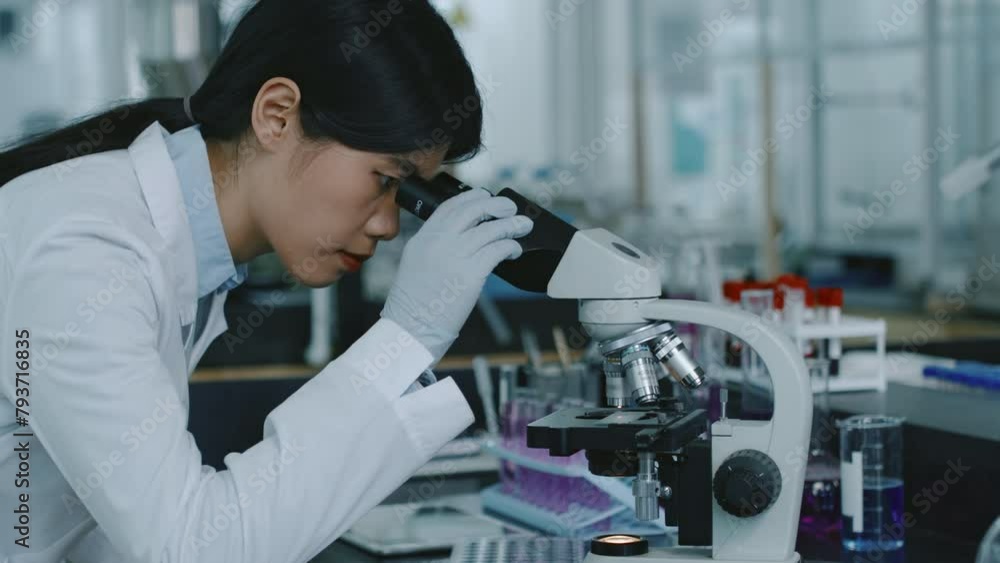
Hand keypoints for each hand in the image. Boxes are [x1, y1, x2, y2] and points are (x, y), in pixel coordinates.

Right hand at [381, 188, 533, 363]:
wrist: (411, 327)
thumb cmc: (415, 302)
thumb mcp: (416, 263)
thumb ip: (435, 245)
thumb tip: (463, 235)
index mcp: (423, 238)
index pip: (450, 206)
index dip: (472, 197)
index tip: (485, 196)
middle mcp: (439, 242)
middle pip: (473, 210)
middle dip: (496, 204)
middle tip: (510, 207)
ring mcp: (455, 256)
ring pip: (491, 229)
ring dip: (511, 224)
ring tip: (523, 225)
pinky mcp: (471, 274)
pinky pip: (498, 250)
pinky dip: (511, 246)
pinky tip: (514, 250)